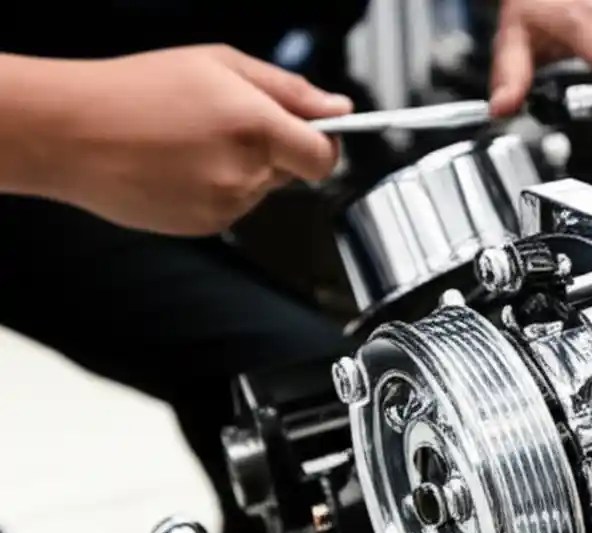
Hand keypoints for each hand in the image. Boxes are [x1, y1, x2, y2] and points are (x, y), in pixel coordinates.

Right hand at [43, 45, 351, 236]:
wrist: (71, 133)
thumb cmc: (135, 90)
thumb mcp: (220, 64)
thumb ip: (290, 90)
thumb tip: (337, 108)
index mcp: (257, 128)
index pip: (325, 158)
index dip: (324, 144)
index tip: (313, 132)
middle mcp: (246, 173)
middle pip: (293, 171)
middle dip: (275, 149)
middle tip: (227, 122)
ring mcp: (225, 205)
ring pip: (261, 190)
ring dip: (243, 168)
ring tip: (192, 141)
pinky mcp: (203, 226)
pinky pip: (232, 206)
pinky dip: (216, 188)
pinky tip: (180, 165)